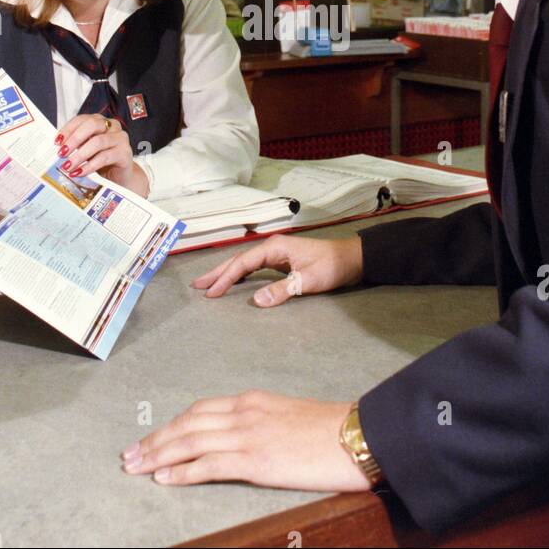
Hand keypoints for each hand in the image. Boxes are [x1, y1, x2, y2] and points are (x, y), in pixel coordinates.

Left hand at [54, 114, 147, 196]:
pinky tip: (80, 172)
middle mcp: (112, 126)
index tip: (57, 142)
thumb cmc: (102, 161)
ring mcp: (120, 138)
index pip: (82, 119)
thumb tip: (57, 149)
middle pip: (92, 125)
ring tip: (68, 166)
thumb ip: (75, 146)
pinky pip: (104, 157)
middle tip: (62, 153)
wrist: (120, 176)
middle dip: (74, 139)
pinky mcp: (125, 153)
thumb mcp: (86, 150)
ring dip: (79, 155)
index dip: (68, 129)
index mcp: (100, 122)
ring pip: (97, 142)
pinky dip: (90, 166)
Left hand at [121, 391, 368, 491]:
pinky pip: (209, 464)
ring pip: (190, 441)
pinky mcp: (256, 458)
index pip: (200, 410)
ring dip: (158, 455)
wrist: (356, 434)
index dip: (171, 425)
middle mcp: (244, 412)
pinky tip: (165, 478)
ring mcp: (249, 434)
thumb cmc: (329, 430)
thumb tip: (241, 439)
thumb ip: (261, 422)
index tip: (151, 437)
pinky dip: (183, 471)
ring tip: (136, 467)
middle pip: (187, 423)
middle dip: (154, 440)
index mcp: (252, 400)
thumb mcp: (288, 416)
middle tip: (129, 455)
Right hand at [191, 234, 364, 305]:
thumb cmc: (332, 266)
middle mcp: (272, 247)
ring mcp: (276, 253)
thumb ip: (283, 290)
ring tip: (208, 284)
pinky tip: (234, 282)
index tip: (211, 293)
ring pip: (245, 263)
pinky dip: (241, 275)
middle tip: (196, 285)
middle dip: (218, 273)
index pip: (243, 264)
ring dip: (227, 273)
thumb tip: (257, 301)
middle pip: (238, 260)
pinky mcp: (281, 260)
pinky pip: (254, 267)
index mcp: (275, 247)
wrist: (352, 258)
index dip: (225, 279)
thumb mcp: (308, 281)